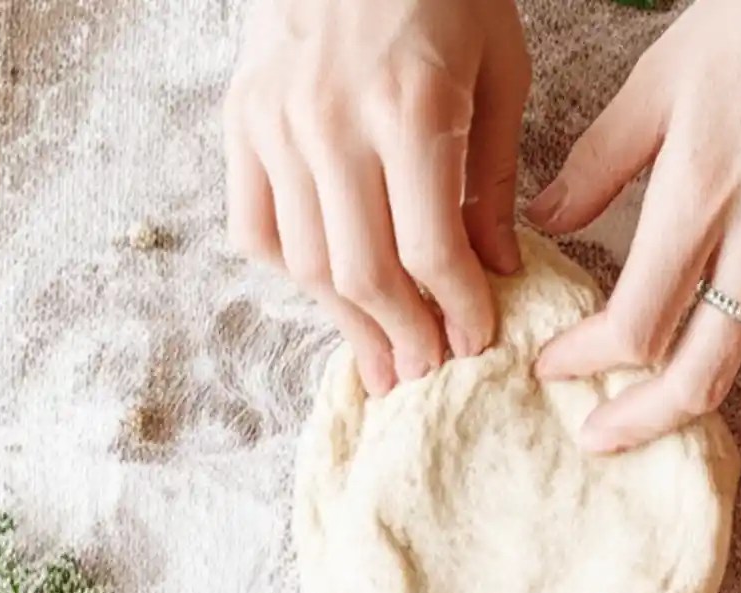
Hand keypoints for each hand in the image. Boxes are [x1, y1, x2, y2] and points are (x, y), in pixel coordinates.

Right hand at [224, 0, 530, 395]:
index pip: (430, 250)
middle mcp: (332, 124)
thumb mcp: (500, 71)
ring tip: (381, 360)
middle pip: (362, 272)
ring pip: (306, 262)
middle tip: (427, 373)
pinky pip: (254, 226)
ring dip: (347, 324)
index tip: (477, 341)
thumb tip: (498, 267)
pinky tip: (326, 291)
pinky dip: (290, 271)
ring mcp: (275, 125)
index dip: (458, 310)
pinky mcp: (240, 121)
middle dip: (403, 337)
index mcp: (411, 109)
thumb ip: (494, 178)